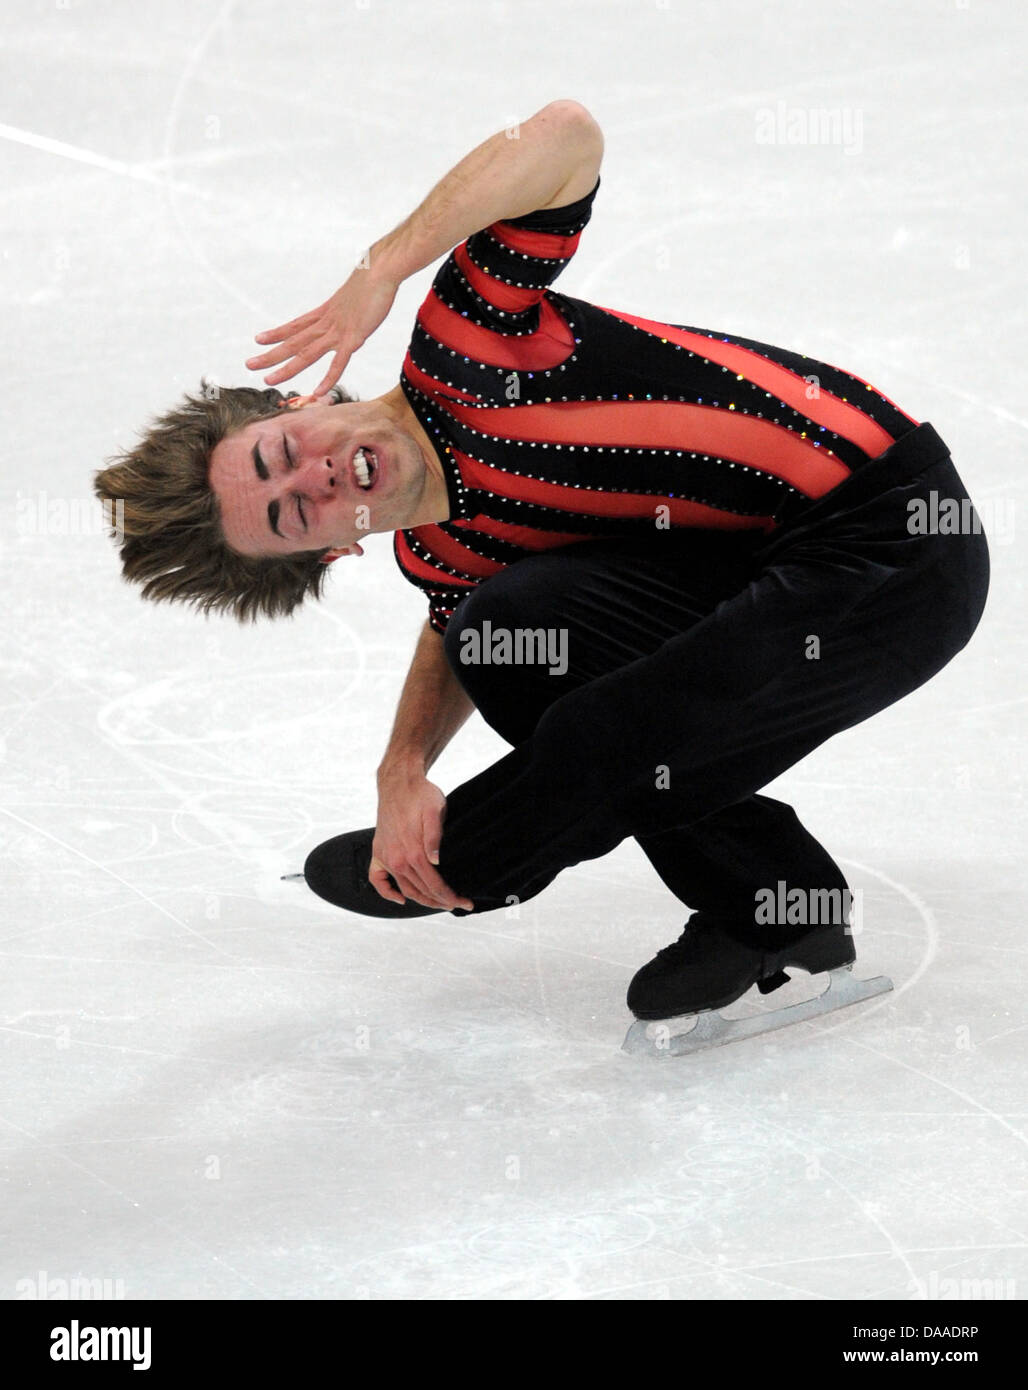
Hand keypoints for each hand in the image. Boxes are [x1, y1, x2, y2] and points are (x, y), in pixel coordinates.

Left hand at [245, 265, 398, 397]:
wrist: (381, 270)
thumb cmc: (373, 279)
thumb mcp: (355, 296)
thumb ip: (349, 306)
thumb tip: (351, 305)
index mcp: (325, 313)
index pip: (295, 325)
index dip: (276, 333)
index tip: (258, 339)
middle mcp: (326, 323)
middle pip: (293, 342)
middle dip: (271, 355)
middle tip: (249, 364)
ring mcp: (338, 331)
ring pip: (307, 354)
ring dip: (287, 368)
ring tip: (268, 380)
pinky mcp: (354, 338)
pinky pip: (338, 362)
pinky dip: (328, 377)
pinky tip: (317, 391)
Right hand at [371, 772, 473, 911]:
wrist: (398, 783)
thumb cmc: (420, 795)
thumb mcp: (435, 811)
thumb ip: (435, 837)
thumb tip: (436, 861)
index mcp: (412, 852)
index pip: (434, 885)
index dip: (450, 897)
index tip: (464, 903)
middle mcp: (396, 859)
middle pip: (421, 892)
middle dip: (441, 901)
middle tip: (458, 904)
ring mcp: (385, 857)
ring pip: (404, 890)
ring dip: (422, 900)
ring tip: (439, 902)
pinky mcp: (378, 853)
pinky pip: (377, 881)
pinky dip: (388, 893)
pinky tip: (401, 898)